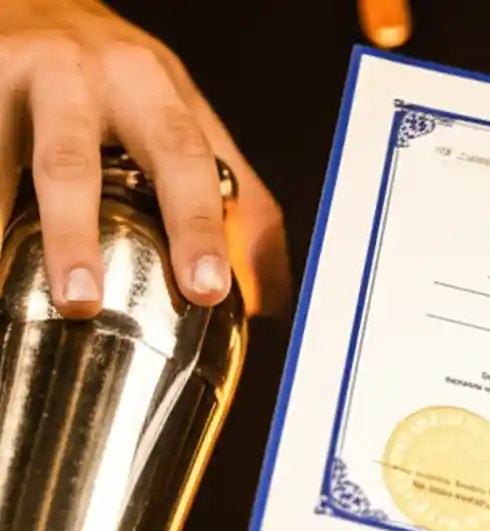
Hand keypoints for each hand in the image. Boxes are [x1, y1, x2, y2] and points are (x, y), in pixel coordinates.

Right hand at [0, 0, 290, 317]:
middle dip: (85, 231)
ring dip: (30, 231)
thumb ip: (231, 196)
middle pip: (84, 160)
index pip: (187, 160)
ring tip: (35, 291)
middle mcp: (87, 77)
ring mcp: (25, 79)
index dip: (199, 226)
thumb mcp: (177, 113)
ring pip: (28, 164)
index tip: (205, 287)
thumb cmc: (110, 72)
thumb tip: (264, 293)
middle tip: (87, 298)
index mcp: (152, 88)